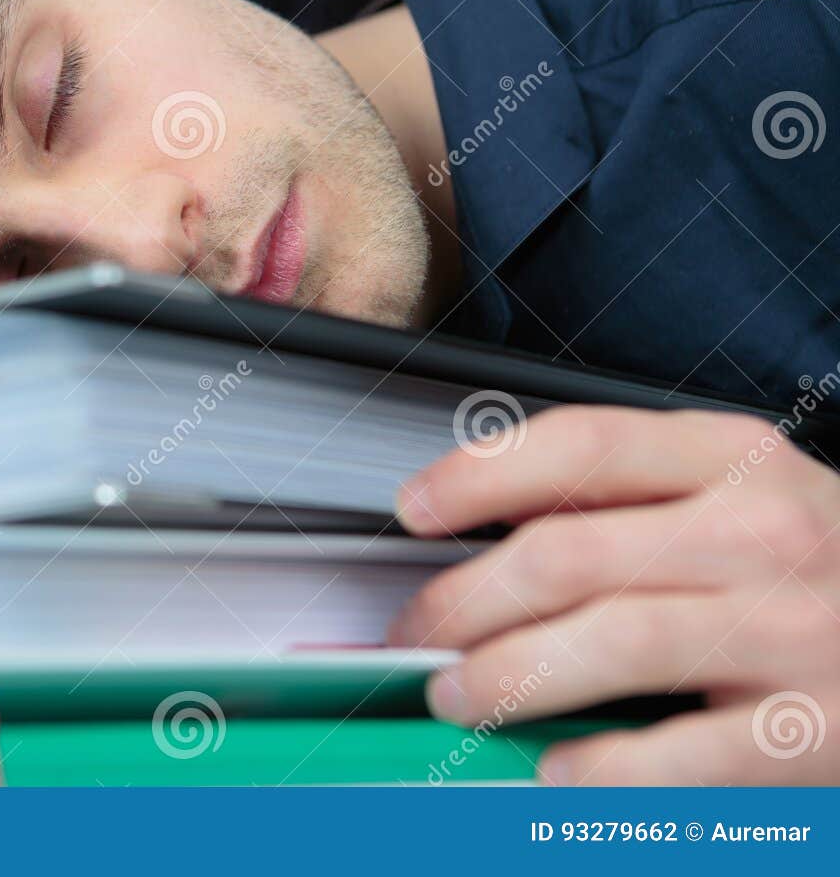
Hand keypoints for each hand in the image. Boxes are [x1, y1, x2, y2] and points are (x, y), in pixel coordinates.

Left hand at [389, 406, 839, 784]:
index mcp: (735, 460)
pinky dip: (605, 767)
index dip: (478, 476)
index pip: (580, 446)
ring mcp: (793, 634)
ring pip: (610, 644)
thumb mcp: (740, 491)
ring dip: (508, 676)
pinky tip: (556, 769)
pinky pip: (685, 754)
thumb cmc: (821, 562)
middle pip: (570, 554)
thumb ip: (631, 493)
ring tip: (458, 694)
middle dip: (466, 599)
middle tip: (419, 632)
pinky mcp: (815, 734)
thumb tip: (488, 520)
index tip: (415, 509)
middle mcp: (763, 535)